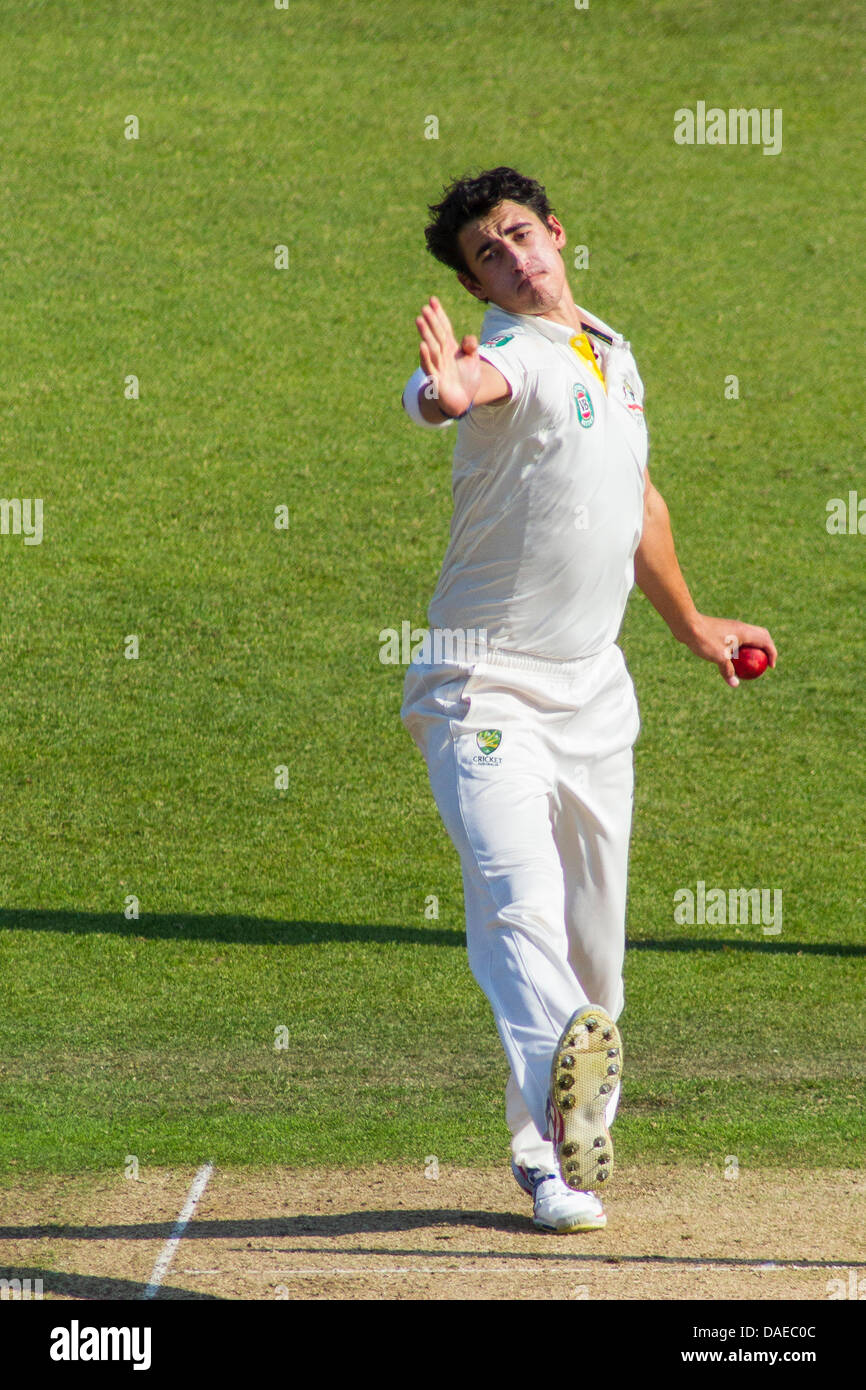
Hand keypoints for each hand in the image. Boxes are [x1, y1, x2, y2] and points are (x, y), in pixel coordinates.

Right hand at [415, 295, 481, 417]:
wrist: (463, 401)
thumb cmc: (466, 379)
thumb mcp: (473, 359)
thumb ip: (470, 346)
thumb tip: (467, 338)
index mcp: (450, 347)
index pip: (444, 327)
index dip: (439, 314)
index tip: (433, 300)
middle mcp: (442, 354)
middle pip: (436, 334)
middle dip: (431, 321)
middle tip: (424, 307)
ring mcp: (438, 366)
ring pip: (431, 347)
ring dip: (425, 334)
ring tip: (420, 320)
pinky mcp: (436, 379)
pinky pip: (430, 366)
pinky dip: (426, 356)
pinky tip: (422, 345)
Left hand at [684, 615, 777, 687]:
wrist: (688, 624)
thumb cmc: (704, 640)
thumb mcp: (718, 657)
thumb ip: (728, 670)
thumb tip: (735, 684)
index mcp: (744, 632)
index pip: (766, 641)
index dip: (772, 654)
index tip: (771, 666)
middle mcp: (741, 627)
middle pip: (762, 635)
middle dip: (767, 648)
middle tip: (766, 662)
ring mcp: (733, 626)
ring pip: (750, 636)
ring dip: (754, 647)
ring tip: (752, 662)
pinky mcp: (724, 628)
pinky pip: (739, 637)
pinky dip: (742, 647)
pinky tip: (734, 658)